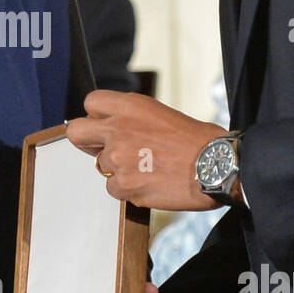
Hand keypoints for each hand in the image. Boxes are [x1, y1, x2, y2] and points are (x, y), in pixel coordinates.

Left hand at [66, 89, 227, 210]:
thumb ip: (134, 119)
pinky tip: (150, 184)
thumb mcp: (162, 114)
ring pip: (101, 166)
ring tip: (146, 170)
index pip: (91, 103)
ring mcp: (118, 159)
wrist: (216, 166)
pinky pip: (114, 189)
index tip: (105, 125)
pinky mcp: (124, 186)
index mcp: (130, 107)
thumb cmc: (198, 141)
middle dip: (87, 141)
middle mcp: (118, 130)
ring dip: (118, 169)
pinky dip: (128, 189)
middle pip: (77, 132)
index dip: (97, 116)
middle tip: (104, 148)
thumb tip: (118, 128)